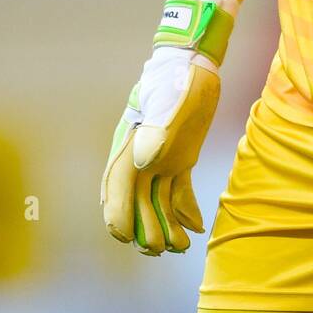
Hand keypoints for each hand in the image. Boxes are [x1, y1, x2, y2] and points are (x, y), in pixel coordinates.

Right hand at [101, 46, 219, 254]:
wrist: (194, 64)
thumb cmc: (176, 80)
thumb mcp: (168, 102)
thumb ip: (156, 131)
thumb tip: (144, 163)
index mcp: (129, 147)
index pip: (116, 188)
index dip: (119, 215)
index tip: (127, 238)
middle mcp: (140, 160)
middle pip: (137, 203)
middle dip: (146, 230)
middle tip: (163, 249)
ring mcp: (160, 162)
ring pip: (158, 204)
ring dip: (167, 226)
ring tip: (182, 247)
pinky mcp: (180, 160)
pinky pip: (179, 193)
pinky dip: (185, 211)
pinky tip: (196, 227)